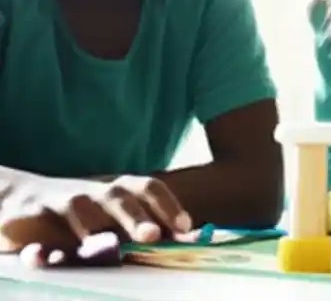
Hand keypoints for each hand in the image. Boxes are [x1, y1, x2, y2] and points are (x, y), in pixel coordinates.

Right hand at [1, 175, 189, 259]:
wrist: (22, 198)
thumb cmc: (83, 211)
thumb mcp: (116, 212)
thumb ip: (151, 223)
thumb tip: (194, 236)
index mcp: (118, 189)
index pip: (148, 188)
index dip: (168, 205)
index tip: (185, 226)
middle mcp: (91, 193)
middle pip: (117, 198)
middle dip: (135, 216)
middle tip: (151, 235)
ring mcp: (58, 204)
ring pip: (78, 211)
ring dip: (93, 228)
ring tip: (108, 245)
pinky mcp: (26, 221)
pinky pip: (33, 236)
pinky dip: (38, 249)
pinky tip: (43, 257)